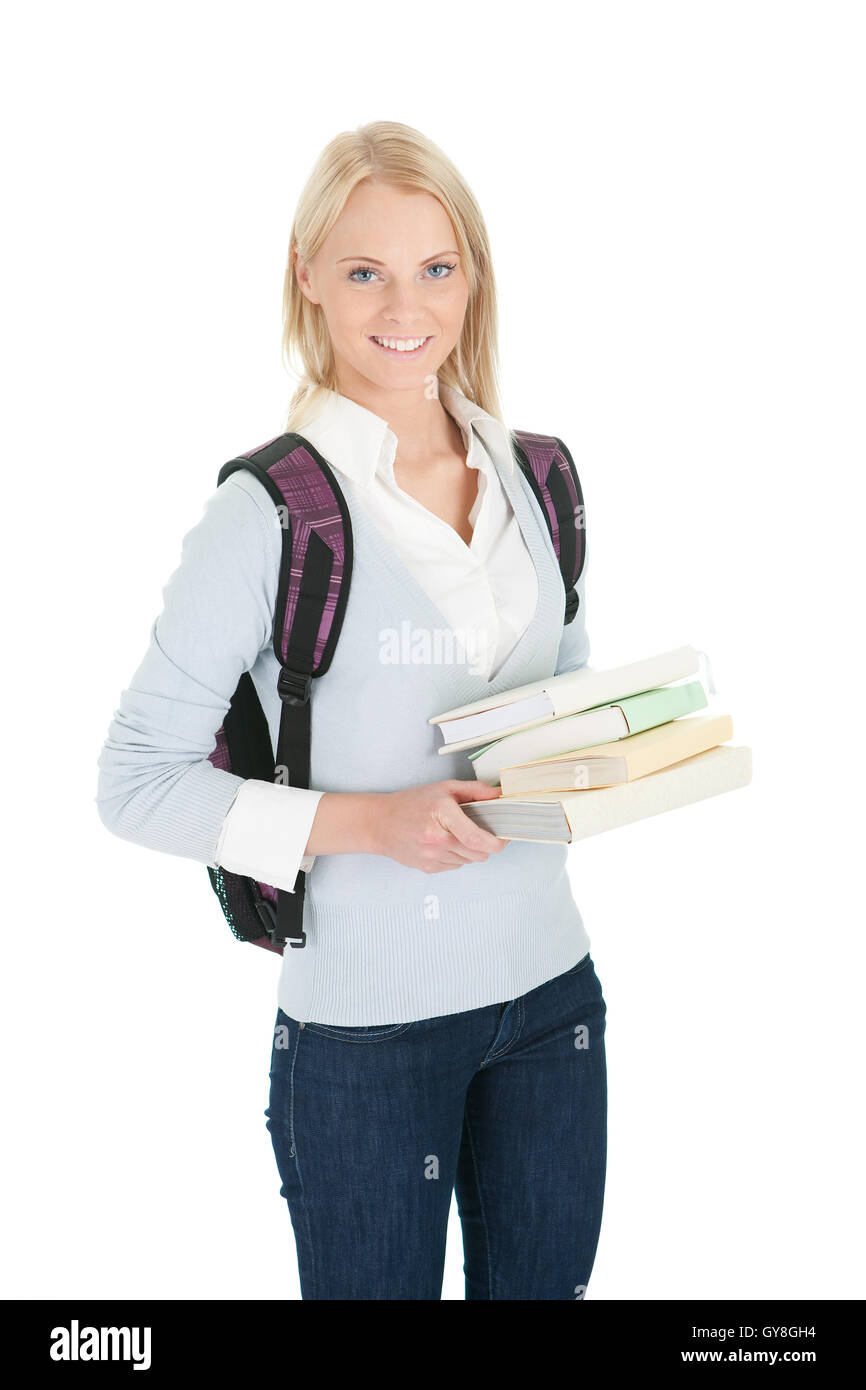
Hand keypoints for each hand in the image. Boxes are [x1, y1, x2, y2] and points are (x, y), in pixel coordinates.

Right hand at [371, 779, 506, 872]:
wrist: (379, 823)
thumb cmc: (411, 803)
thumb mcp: (444, 788)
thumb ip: (475, 791)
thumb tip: (500, 795)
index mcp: (442, 814)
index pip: (476, 838)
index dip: (496, 842)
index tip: (504, 837)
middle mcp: (436, 839)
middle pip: (478, 854)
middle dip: (486, 846)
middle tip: (483, 833)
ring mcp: (431, 856)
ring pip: (468, 861)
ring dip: (470, 850)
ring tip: (457, 835)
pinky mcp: (428, 868)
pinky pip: (455, 866)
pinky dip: (457, 856)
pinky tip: (445, 843)